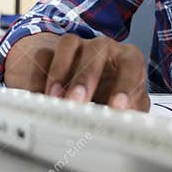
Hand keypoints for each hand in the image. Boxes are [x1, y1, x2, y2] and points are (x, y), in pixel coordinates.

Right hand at [3, 33, 149, 110]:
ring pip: (69, 44)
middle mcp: (104, 47)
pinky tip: (39, 93)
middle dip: (87, 76)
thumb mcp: (125, 106)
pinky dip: (41, 73)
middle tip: (79, 100)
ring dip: (61, 72)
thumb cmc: (113, 96)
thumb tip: (130, 127)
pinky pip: (44, 54)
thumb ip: (129, 113)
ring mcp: (78, 44)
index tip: (117, 106)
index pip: (132, 63)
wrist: (89, 86)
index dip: (126, 83)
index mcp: (128, 58)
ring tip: (56, 99)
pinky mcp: (54, 50)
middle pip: (98, 49)